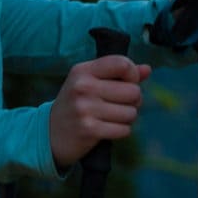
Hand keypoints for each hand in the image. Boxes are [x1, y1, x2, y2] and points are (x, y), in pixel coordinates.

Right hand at [49, 55, 151, 170]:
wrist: (50, 134)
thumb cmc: (76, 104)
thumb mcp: (90, 82)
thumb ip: (119, 74)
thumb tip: (147, 69)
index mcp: (83, 70)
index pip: (122, 63)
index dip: (133, 74)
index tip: (129, 82)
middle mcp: (83, 87)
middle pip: (132, 91)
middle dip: (134, 100)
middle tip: (122, 104)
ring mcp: (85, 109)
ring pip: (131, 112)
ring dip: (128, 117)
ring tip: (114, 117)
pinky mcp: (89, 130)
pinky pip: (124, 129)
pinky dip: (122, 130)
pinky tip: (109, 129)